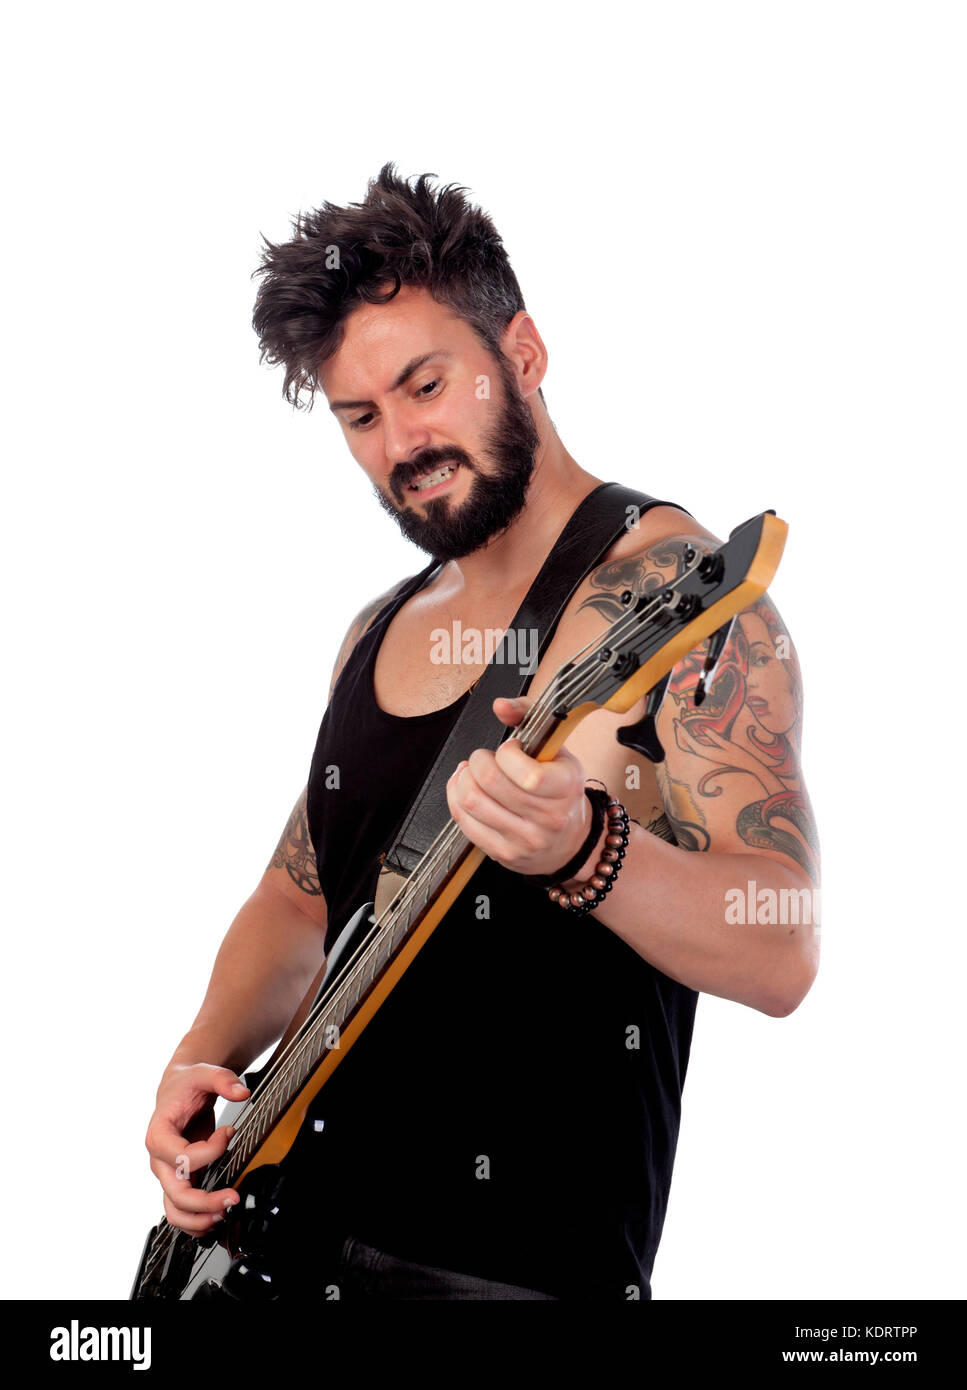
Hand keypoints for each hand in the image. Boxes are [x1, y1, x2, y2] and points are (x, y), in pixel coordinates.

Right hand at [144, 1062, 249, 1234]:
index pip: (181, 1158)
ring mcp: (169, 1174)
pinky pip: (182, 1211)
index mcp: (159, 1136)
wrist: (180, 1090)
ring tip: (225, 1214)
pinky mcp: (180, 1180)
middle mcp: (160, 1161)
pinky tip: (217, 1217)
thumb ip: (223, 1080)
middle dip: (206, 1201)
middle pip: (177, 1194)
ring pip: (175, 1211)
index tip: (229, 1132)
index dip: (210, 1150)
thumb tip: (241, 1093)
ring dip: (200, 1219)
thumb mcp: (204, 1073)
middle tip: (233, 1197)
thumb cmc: (187, 1085)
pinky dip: (197, 1221)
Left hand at [445, 695, 591, 878]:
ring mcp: (524, 839)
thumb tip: (500, 705)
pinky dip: (455, 798)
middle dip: (478, 761)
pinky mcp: (503, 853)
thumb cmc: (560, 790)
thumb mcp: (557, 750)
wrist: (571, 840)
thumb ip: (529, 716)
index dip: (507, 753)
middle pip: (490, 783)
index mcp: (566, 788)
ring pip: (471, 802)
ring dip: (463, 779)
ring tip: (471, 772)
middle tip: (484, 758)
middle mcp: (548, 818)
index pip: (526, 773)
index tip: (511, 749)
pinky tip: (464, 787)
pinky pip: (464, 822)